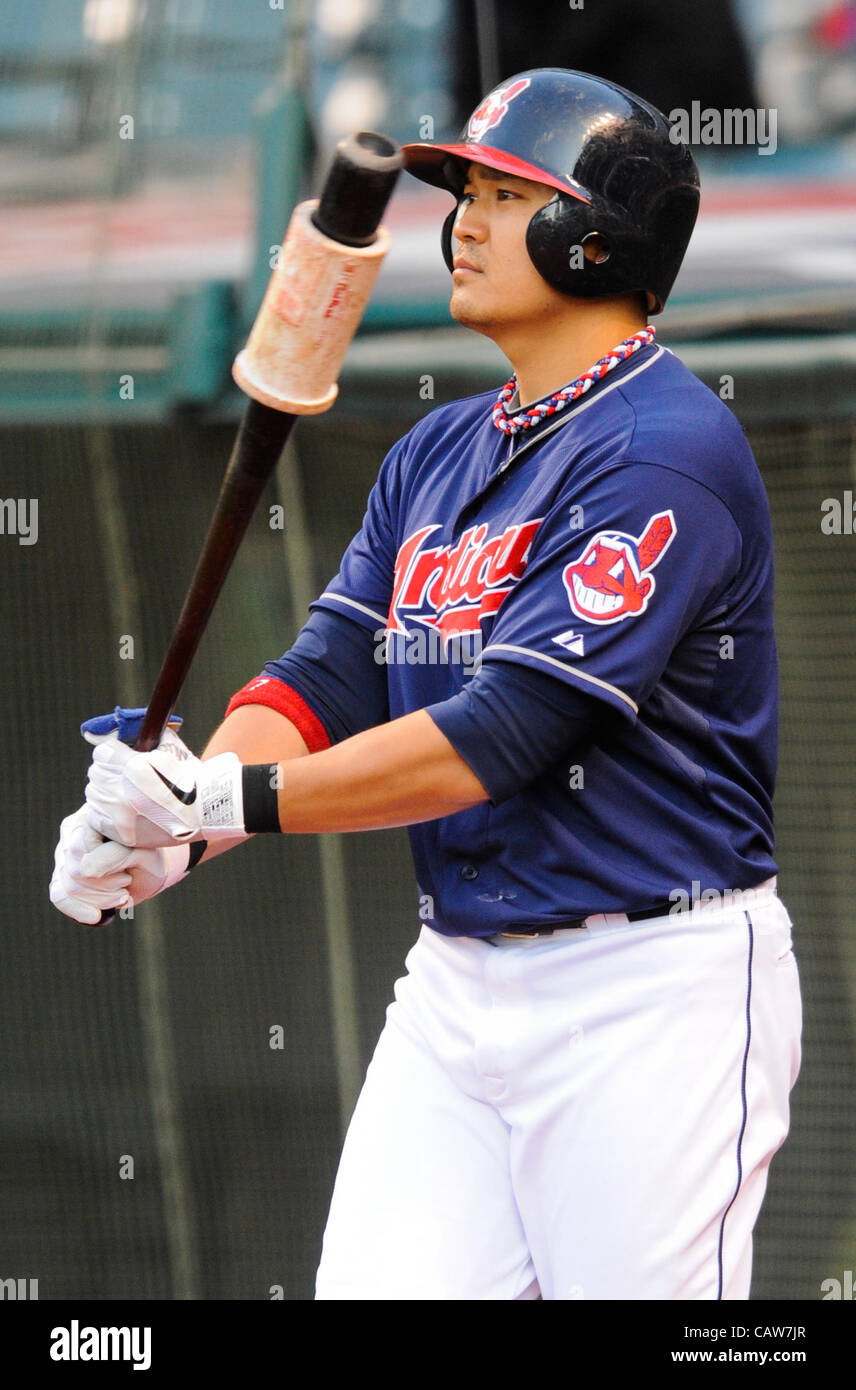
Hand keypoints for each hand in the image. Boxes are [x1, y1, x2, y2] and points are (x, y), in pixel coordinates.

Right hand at [50, 805, 195, 924]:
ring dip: (100, 898)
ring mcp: (64, 855)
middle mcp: (72, 832)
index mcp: (91, 817)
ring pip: (69, 886)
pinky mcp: (61, 876)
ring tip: (120, 893)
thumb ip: (115, 855)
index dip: (105, 866)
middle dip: (106, 885)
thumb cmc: (147, 852)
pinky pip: (59, 896)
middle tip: (126, 882)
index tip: (129, 869)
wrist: (148, 864)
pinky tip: (97, 915)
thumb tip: (86, 870)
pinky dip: (80, 910)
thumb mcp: (142, 851)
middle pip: (74, 870)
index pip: (83, 848)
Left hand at [85, 741, 244, 847]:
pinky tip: (120, 811)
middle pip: (96, 773)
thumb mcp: (173, 747)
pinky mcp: (121, 833)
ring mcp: (120, 815)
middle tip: (125, 776)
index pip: (102, 752)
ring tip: (125, 794)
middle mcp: (123, 791)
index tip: (121, 757)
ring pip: (94, 794)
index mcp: (134, 767)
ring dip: (106, 791)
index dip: (112, 753)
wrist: (208, 812)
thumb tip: (128, 726)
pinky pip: (96, 817)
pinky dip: (103, 812)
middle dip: (109, 770)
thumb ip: (149, 735)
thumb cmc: (192, 777)